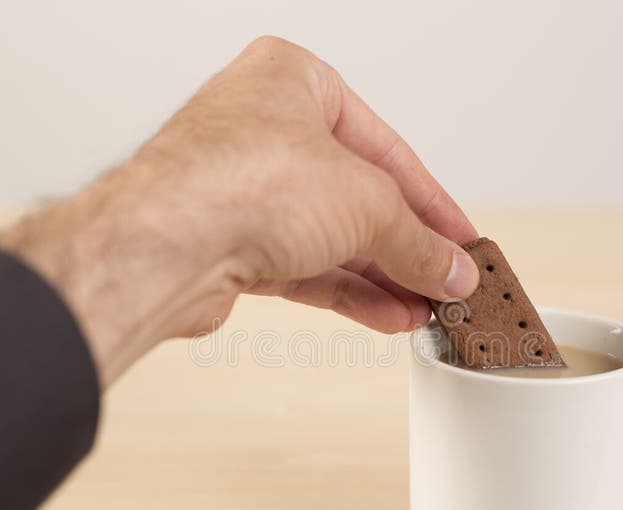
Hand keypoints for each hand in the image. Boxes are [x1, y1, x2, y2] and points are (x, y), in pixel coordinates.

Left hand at [0, 36, 478, 385]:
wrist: (161, 245)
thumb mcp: (364, 202)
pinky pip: (304, 267)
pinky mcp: (229, 243)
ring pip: (330, 237)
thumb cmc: (239, 182)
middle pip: (357, 195)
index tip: (461, 238)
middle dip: (407, 246)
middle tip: (446, 280)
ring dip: (383, 277)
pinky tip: (388, 315)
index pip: (385, 147)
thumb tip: (451, 269)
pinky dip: (348, 292)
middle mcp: (264, 130)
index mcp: (293, 81)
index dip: (432, 199)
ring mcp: (243, 189)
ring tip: (426, 308)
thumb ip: (416, 240)